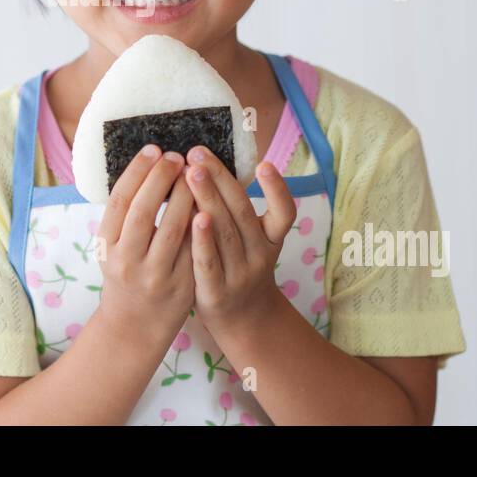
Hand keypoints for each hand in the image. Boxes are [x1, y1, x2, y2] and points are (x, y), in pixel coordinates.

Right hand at [94, 145, 197, 347]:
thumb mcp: (115, 245)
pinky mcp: (181, 286)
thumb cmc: (127, 272)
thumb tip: (148, 165)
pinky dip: (202, 223)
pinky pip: (194, 248)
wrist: (136, 325)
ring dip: (186, 196)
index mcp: (107, 246)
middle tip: (177, 156)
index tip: (153, 149)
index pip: (119, 201)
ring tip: (195, 173)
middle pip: (143, 211)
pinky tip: (209, 202)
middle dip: (161, 179)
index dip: (136, 172)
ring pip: (173, 229)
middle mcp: (127, 261)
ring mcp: (155, 275)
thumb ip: (127, 214)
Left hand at [183, 146, 293, 336]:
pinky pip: (209, 262)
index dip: (278, 190)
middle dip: (220, 179)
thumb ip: (238, 209)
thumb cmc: (240, 267)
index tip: (265, 164)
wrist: (244, 322)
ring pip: (225, 233)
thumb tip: (213, 162)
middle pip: (242, 213)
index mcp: (272, 239)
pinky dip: (202, 240)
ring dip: (208, 199)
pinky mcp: (217, 293)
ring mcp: (239, 275)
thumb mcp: (253, 241)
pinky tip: (192, 217)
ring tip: (191, 173)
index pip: (285, 213)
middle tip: (198, 154)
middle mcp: (260, 255)